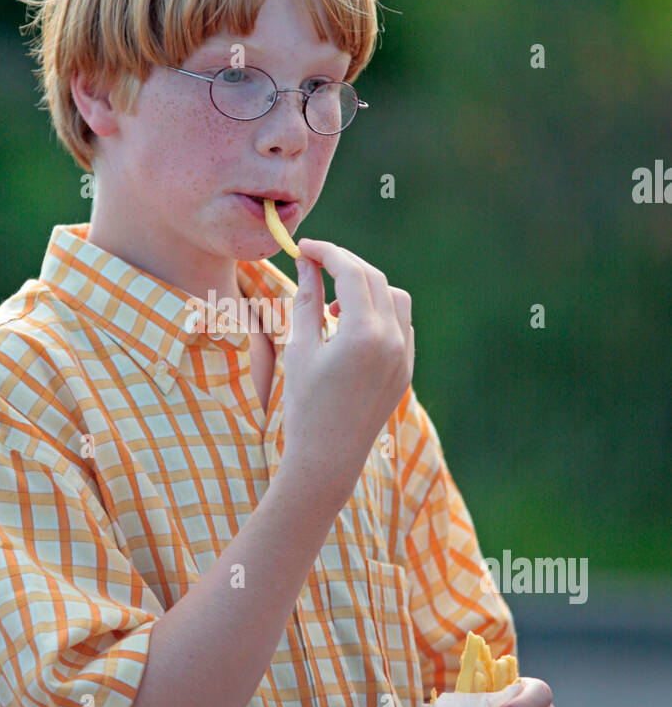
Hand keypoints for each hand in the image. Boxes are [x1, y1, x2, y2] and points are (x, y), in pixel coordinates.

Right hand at [280, 238, 413, 506]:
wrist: (328, 458)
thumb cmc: (305, 405)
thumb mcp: (300, 348)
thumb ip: (306, 300)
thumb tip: (306, 263)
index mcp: (364, 333)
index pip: (351, 272)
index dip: (327, 252)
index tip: (303, 248)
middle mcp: (393, 340)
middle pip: (375, 278)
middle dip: (345, 264)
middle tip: (314, 264)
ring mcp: (404, 356)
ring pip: (395, 298)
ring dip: (367, 287)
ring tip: (334, 306)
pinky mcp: (406, 370)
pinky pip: (401, 324)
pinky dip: (380, 312)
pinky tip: (351, 328)